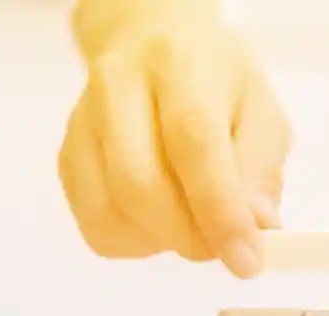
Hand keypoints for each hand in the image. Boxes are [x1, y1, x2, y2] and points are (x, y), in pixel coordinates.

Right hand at [58, 24, 290, 277]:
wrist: (149, 43)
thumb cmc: (213, 82)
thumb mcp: (261, 109)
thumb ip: (261, 167)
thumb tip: (254, 225)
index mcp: (178, 64)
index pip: (191, 142)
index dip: (219, 210)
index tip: (245, 259)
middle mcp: (117, 87)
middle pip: (138, 184)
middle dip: (186, 235)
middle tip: (218, 247)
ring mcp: (82, 125)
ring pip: (109, 214)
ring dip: (158, 241)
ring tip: (189, 225)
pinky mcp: (67, 160)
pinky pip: (95, 226)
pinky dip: (135, 240)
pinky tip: (157, 218)